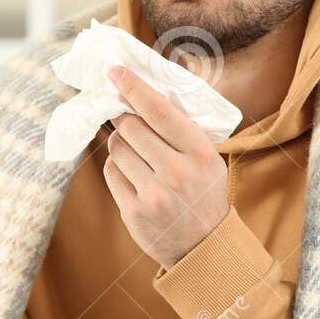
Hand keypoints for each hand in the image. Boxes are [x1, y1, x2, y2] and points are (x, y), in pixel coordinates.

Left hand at [101, 66, 229, 269]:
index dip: (133, 87)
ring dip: (120, 142)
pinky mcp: (134, 212)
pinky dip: (117, 166)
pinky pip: (111, 172)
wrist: (203, 246)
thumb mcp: (207, 159)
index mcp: (200, 153)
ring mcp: (154, 195)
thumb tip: (149, 91)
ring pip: (117, 149)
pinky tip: (133, 172)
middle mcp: (177, 173)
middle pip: (131, 127)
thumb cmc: (203, 193)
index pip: (159, 111)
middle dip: (124, 116)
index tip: (115, 72)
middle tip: (125, 114)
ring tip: (135, 149)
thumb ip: (182, 128)